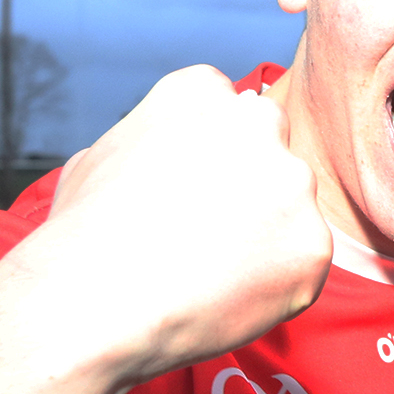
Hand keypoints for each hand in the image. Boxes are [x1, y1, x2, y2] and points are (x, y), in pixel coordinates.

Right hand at [34, 65, 332, 389]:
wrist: (92, 301)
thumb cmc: (79, 238)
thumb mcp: (94, 161)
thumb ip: (144, 144)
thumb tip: (147, 155)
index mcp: (202, 92)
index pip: (232, 113)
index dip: (213, 160)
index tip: (189, 194)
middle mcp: (257, 122)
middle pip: (274, 155)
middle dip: (254, 190)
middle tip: (208, 236)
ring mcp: (294, 182)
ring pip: (294, 212)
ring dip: (268, 239)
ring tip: (208, 274)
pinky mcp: (314, 241)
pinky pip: (304, 267)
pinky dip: (278, 288)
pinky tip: (228, 299)